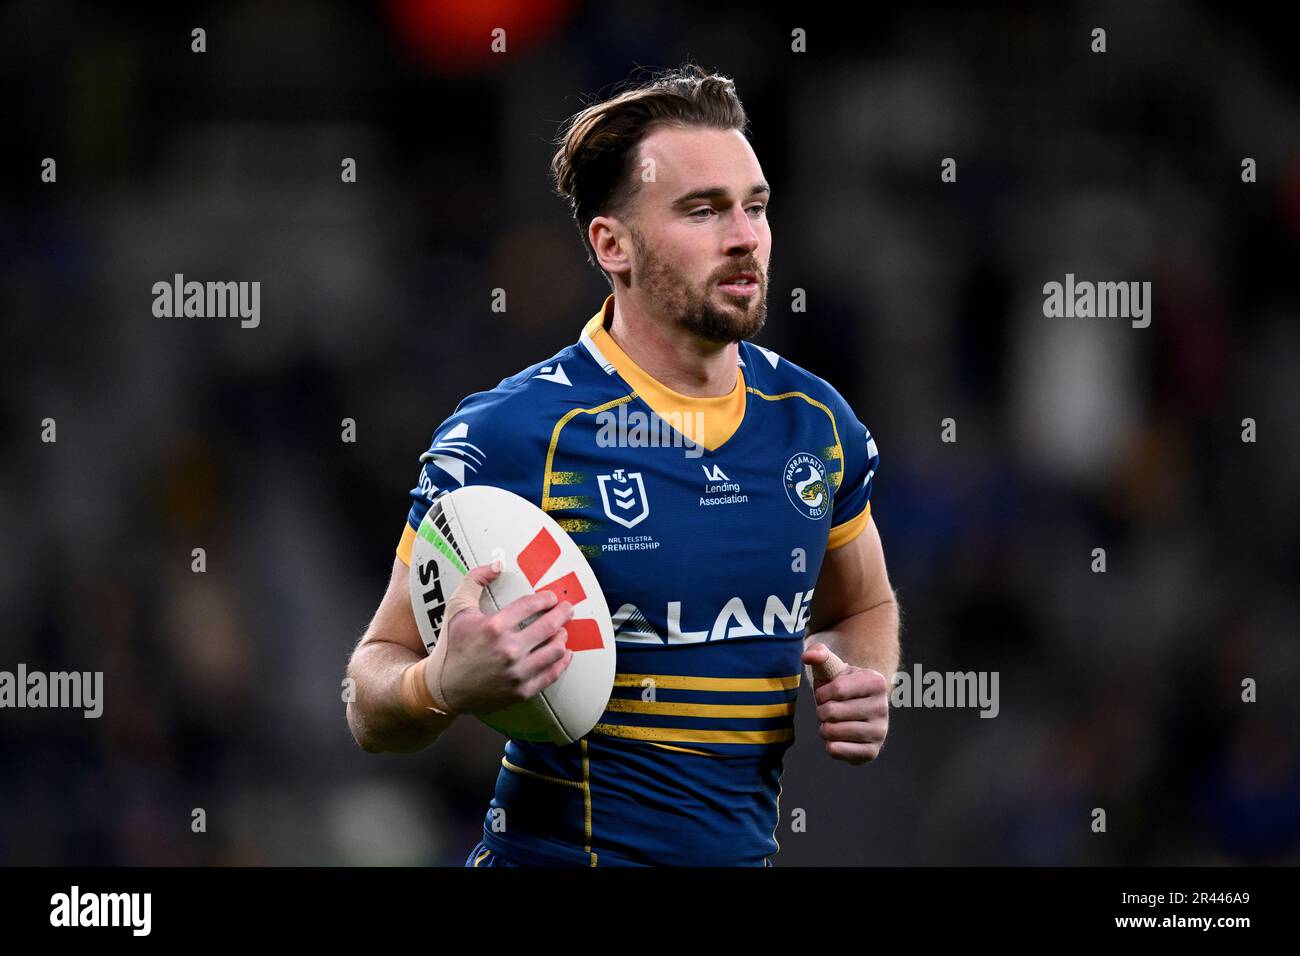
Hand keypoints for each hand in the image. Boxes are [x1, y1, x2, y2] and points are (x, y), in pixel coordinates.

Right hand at [427, 562, 574, 714]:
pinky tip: (563, 653)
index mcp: (493, 627)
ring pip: (556, 650)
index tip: (551, 597)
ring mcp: (516, 673)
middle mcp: (508, 650)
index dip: (546, 598)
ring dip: (562, 636)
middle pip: (550, 626)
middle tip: (567, 609)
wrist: (442, 688)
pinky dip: (562, 662)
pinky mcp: (521, 691)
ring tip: (561, 631)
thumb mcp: (456, 608)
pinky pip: (552, 674)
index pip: (531, 605)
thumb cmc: (450, 646)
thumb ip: (475, 580)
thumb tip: (497, 563)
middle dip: (563, 613)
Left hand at [801, 643, 889, 764]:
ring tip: (834, 722)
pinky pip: (836, 750)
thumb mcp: (832, 667)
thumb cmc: (840, 686)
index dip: (822, 693)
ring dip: (824, 727)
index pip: (836, 689)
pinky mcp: (872, 752)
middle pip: (831, 712)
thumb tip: (808, 656)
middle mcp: (883, 707)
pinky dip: (829, 744)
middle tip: (829, 710)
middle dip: (821, 711)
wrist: (855, 711)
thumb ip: (818, 654)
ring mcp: (880, 732)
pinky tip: (838, 738)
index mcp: (877, 682)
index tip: (827, 693)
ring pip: (831, 732)